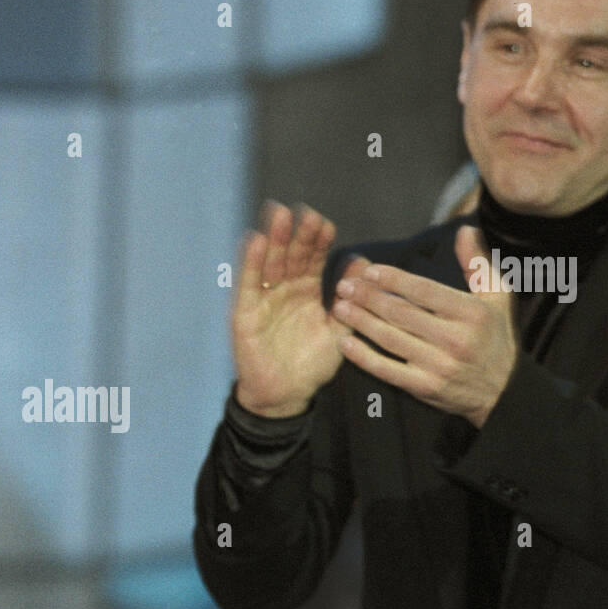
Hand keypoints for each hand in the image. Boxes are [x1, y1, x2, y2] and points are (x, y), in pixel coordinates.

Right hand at [232, 201, 364, 417]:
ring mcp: (263, 300)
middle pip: (291, 255)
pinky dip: (252, 263)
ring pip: (269, 263)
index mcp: (306, 292)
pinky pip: (249, 284)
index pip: (312, 258)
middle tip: (305, 213)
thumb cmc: (310, 365)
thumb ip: (350, 299)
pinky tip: (256, 242)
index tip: (325, 223)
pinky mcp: (245, 313)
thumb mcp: (338, 331)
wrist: (285, 395)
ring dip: (274, 239)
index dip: (318, 240)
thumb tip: (363, 262)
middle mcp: (283, 291)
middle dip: (297, 234)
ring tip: (280, 216)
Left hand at [331, 225, 518, 427]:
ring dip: (360, 322)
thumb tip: (463, 230)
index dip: (393, 279)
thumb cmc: (495, 337)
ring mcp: (439, 366)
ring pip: (390, 339)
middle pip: (401, 313)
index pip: (424, 291)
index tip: (368, 270)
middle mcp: (455, 339)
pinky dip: (363, 357)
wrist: (504, 392)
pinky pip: (387, 370)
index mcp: (471, 313)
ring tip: (338, 307)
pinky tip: (344, 343)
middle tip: (343, 286)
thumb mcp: (497, 297)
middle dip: (368, 297)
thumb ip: (477, 263)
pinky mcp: (425, 388)